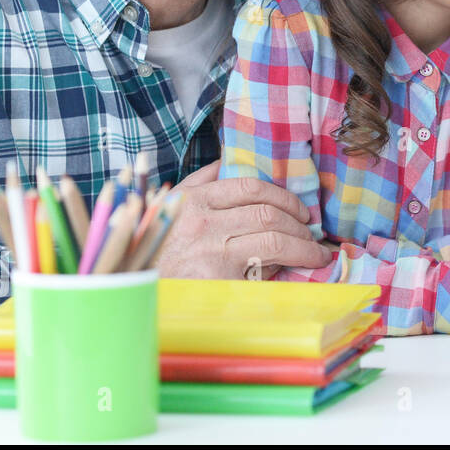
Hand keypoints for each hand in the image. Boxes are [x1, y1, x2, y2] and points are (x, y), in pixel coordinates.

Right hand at [157, 161, 333, 279]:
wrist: (136, 289)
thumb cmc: (158, 248)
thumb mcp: (171, 206)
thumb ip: (200, 180)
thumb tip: (228, 160)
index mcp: (196, 201)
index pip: (252, 188)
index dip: (285, 197)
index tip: (301, 210)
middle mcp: (205, 224)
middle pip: (269, 215)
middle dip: (299, 224)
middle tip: (310, 233)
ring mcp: (212, 254)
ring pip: (274, 242)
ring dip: (303, 247)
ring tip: (314, 252)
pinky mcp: (219, 283)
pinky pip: (263, 272)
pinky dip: (281, 270)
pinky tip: (291, 272)